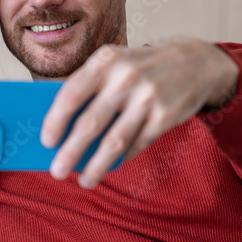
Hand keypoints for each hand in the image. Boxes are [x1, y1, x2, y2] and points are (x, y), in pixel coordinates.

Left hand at [41, 38, 238, 187]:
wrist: (194, 61)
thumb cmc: (141, 67)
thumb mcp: (116, 63)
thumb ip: (91, 88)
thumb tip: (63, 129)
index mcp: (106, 61)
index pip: (71, 94)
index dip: (55, 120)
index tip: (46, 142)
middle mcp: (126, 78)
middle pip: (90, 123)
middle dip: (70, 152)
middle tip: (57, 171)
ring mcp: (148, 98)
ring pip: (114, 142)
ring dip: (96, 166)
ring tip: (85, 181)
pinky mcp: (166, 115)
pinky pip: (137, 144)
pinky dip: (122, 159)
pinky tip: (111, 166)